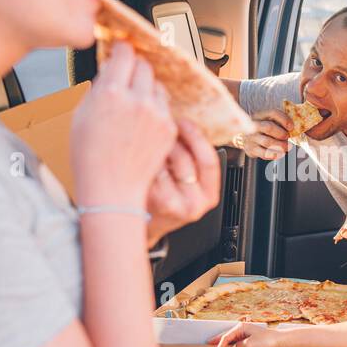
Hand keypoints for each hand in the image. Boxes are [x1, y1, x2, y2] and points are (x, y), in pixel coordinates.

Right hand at [71, 42, 175, 204]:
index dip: (122, 49)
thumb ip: (97, 87)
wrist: (111, 188)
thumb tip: (108, 70)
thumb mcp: (81, 115)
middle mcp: (137, 100)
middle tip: (127, 75)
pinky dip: (156, 106)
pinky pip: (165, 105)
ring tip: (133, 103)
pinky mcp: (168, 127)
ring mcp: (156, 113)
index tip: (121, 49)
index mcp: (111, 93)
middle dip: (134, 67)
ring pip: (156, 84)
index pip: (124, 54)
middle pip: (144, 65)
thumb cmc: (90, 157)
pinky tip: (142, 120)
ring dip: (146, 87)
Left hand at [146, 118, 220, 246]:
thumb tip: (183, 123)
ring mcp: (171, 205)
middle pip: (184, 158)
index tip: (184, 122)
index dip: (197, 137)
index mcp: (208, 196)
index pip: (209, 160)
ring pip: (163, 163)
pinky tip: (136, 156)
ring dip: (154, 148)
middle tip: (160, 125)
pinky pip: (146, 170)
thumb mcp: (188, 185)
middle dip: (170, 138)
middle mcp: (193, 204)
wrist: (141, 225)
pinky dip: (141, 159)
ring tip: (147, 142)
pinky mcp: (150, 203)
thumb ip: (192, 160)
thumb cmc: (165, 198)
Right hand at [208, 321, 284, 346]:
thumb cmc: (266, 341)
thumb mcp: (250, 344)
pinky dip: (232, 346)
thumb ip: (239, 346)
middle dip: (218, 340)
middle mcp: (242, 329)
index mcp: (241, 327)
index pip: (226, 337)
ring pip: (232, 339)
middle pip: (227, 336)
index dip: (220, 346)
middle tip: (208, 343)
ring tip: (214, 346)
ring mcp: (246, 334)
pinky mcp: (250, 340)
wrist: (279, 342)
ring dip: (224, 343)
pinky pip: (238, 343)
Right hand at [235, 108, 290, 160]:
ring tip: (287, 147)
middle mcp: (253, 125)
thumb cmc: (262, 129)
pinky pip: (264, 153)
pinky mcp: (251, 149)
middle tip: (287, 137)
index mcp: (260, 115)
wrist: (244, 137)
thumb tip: (294, 128)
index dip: (284, 119)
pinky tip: (280, 153)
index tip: (291, 127)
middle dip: (281, 133)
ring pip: (267, 142)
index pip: (272, 113)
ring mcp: (251, 137)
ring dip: (280, 145)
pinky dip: (275, 154)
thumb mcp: (268, 120)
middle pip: (269, 127)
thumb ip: (279, 122)